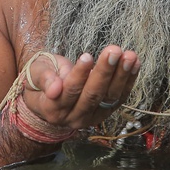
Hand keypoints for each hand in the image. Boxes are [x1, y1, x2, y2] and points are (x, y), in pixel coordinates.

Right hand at [21, 45, 139, 133]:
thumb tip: (55, 88)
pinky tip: (135, 63)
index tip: (87, 56)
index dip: (79, 75)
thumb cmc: (40, 81)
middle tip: (114, 51)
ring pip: (109, 98)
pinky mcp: (105, 113)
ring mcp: (91, 118)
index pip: (69, 92)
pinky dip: (129, 80)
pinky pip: (119, 98)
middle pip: (92, 96)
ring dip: (121, 76)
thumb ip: (43, 78)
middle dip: (104, 72)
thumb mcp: (34, 74)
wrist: (48, 101)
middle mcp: (73, 118)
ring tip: (129, 56)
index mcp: (53, 109)